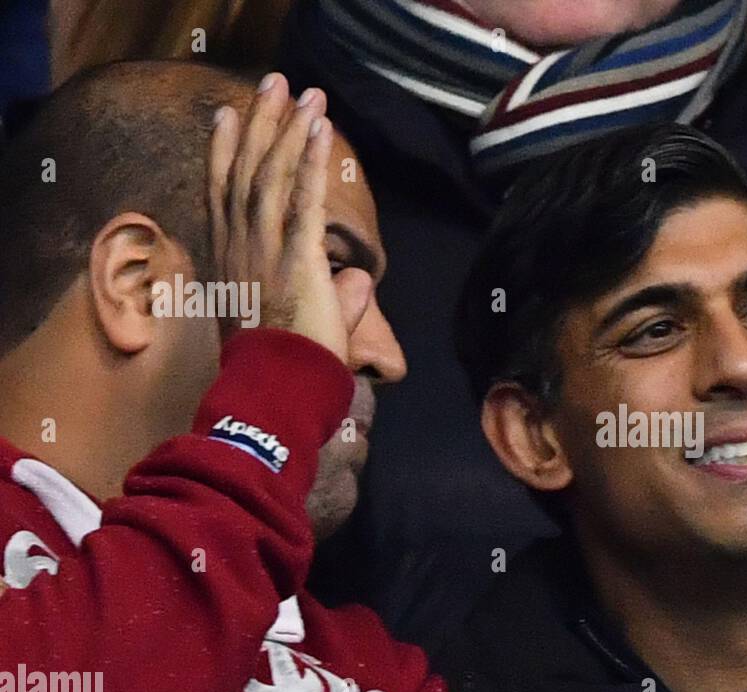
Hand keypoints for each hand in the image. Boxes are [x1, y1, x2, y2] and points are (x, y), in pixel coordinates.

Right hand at [207, 73, 347, 361]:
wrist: (280, 388)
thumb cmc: (287, 364)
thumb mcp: (304, 323)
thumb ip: (334, 298)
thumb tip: (358, 284)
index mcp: (232, 260)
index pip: (222, 193)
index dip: (222, 151)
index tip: (225, 116)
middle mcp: (240, 247)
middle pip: (246, 171)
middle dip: (259, 123)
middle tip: (272, 84)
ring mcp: (264, 249)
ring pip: (270, 175)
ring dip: (287, 129)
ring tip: (303, 93)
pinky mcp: (295, 256)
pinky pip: (302, 198)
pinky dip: (309, 161)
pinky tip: (319, 130)